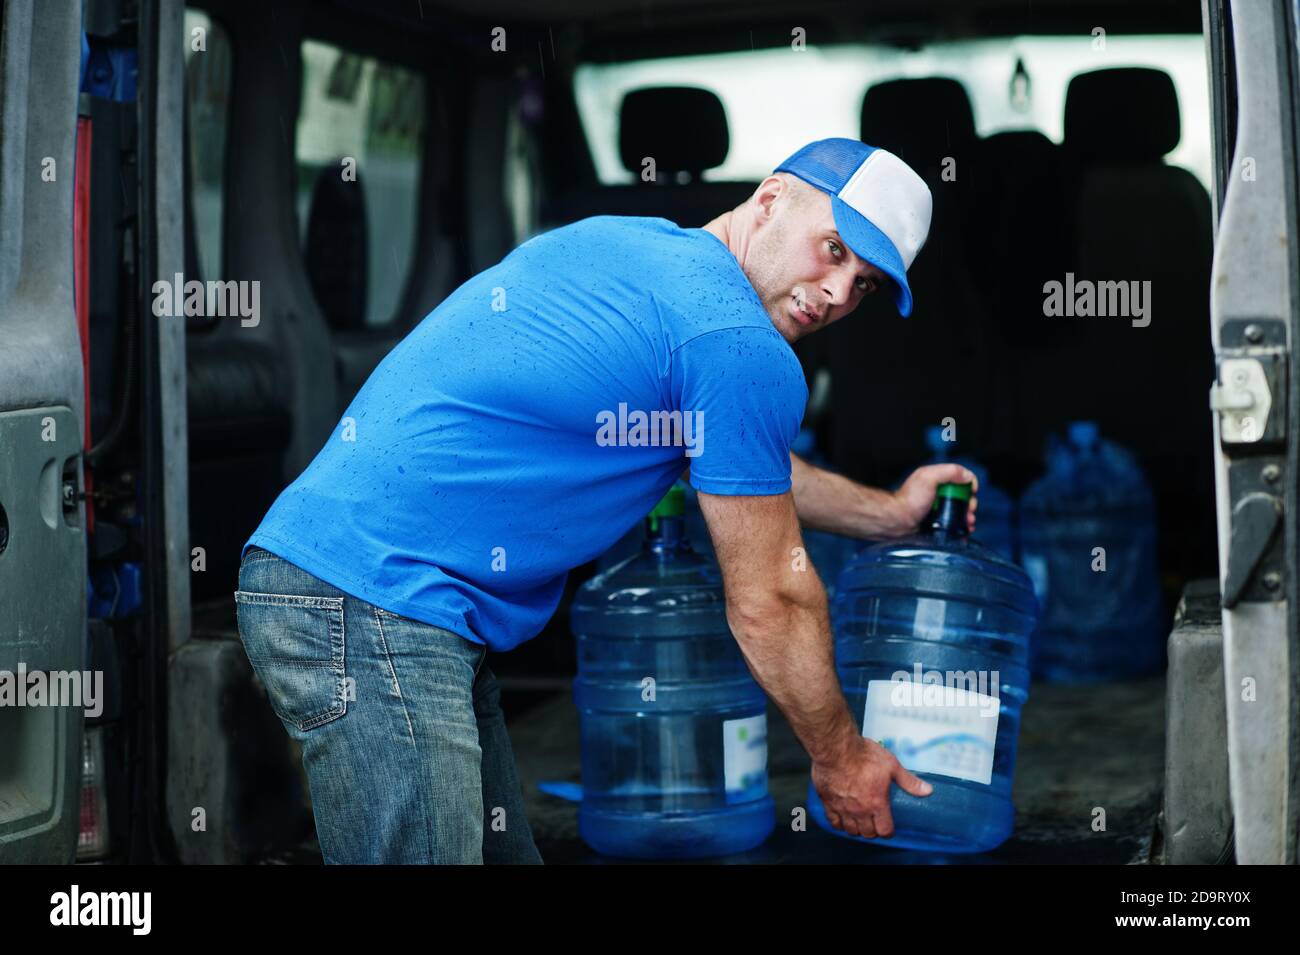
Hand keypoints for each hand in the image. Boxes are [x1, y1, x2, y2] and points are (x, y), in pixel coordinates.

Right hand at [811, 737, 932, 837]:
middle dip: (873, 831)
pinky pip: (833, 822)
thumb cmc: (863, 755)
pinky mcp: (828, 802)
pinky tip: (842, 819)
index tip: (888, 827)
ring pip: (850, 830)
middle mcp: (859, 810)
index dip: (888, 831)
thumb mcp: (891, 765)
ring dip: (857, 829)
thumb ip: (908, 781)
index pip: (885, 830)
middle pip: (867, 833)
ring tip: (860, 822)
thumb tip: (927, 790)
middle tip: (875, 823)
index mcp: (877, 803)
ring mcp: (842, 808)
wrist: (836, 748)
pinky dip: (839, 824)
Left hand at [889, 464, 978, 536]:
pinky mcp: (938, 522)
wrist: (897, 522)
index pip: (962, 478)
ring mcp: (939, 508)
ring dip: (969, 517)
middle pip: (964, 496)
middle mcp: (939, 492)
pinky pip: (954, 523)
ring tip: (968, 523)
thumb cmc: (909, 500)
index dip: (969, 486)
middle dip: (971, 504)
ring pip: (961, 511)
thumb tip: (967, 477)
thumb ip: (948, 472)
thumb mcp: (928, 478)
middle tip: (970, 511)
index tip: (970, 494)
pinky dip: (962, 527)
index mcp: (937, 479)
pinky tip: (964, 531)